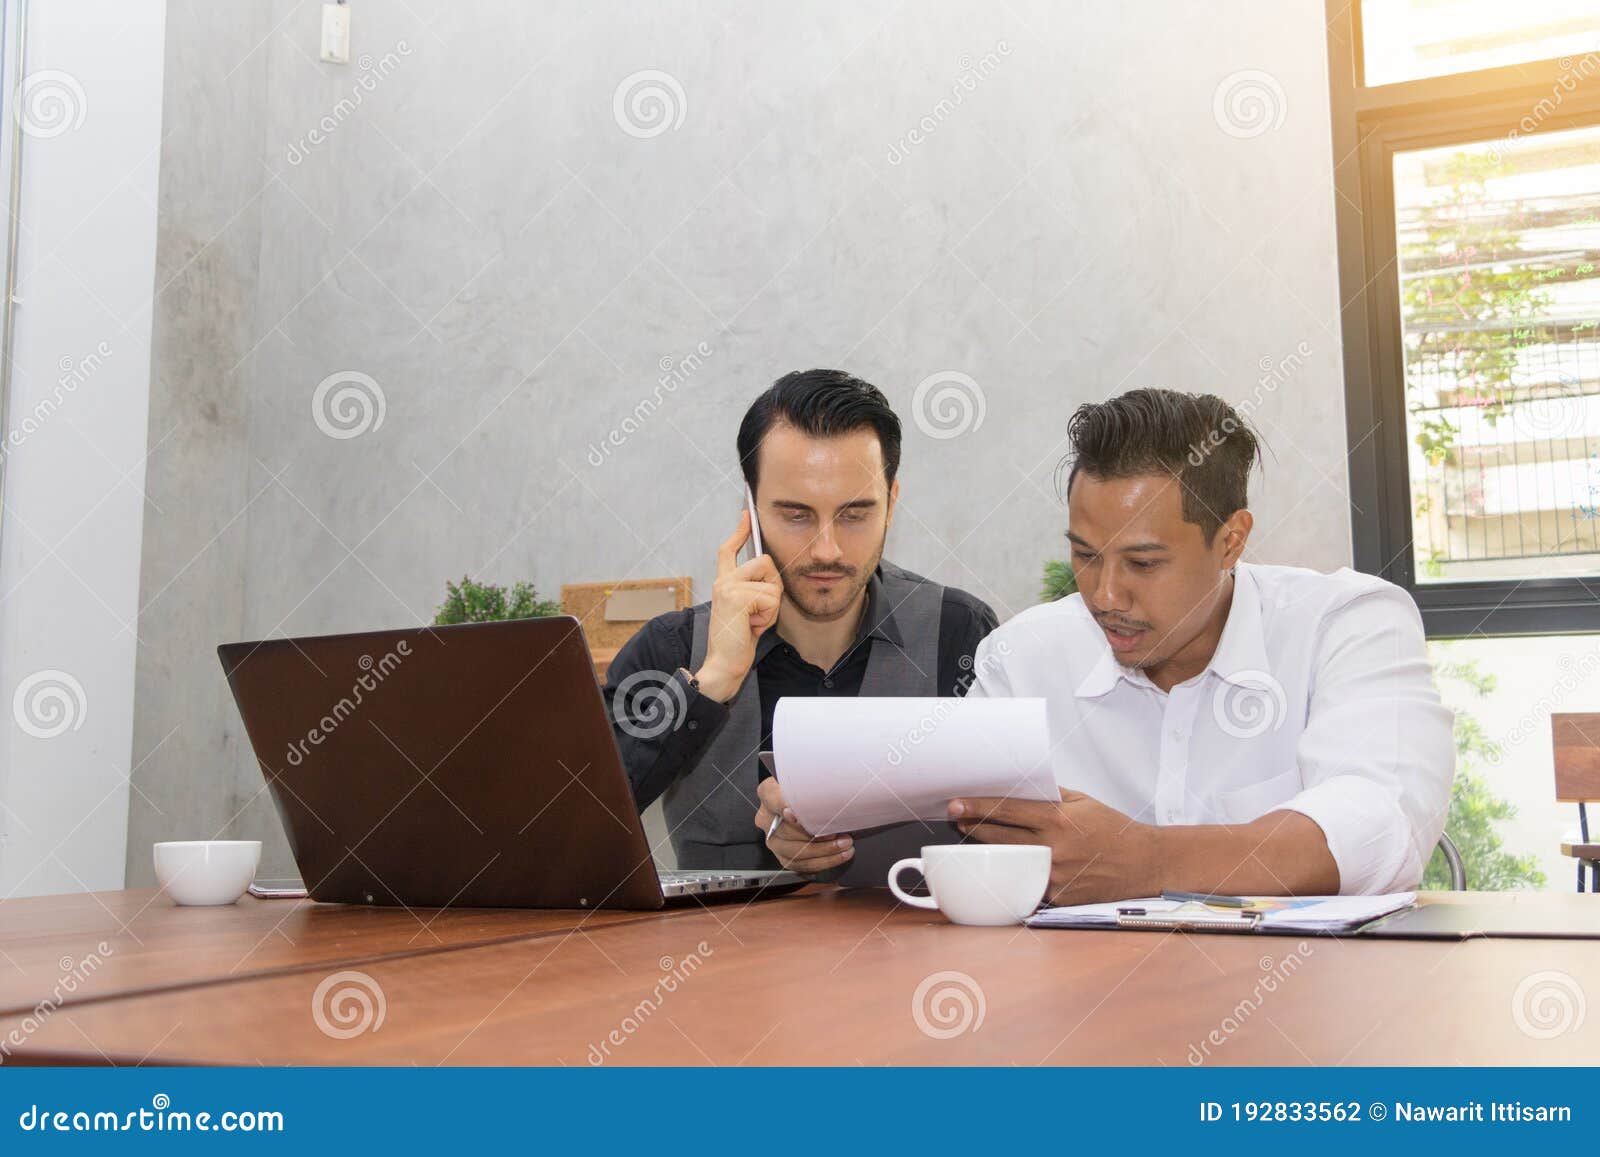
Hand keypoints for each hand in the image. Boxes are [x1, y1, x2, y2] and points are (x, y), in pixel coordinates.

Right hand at [694, 511, 782, 702]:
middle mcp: (723, 581)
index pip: (729, 550)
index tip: (746, 514)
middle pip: (765, 562)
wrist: (724, 665)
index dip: (739, 531)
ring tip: (753, 621)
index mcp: (724, 583)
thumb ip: (753, 591)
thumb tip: (770, 574)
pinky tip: (751, 626)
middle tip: (759, 612)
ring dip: (771, 607)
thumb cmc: (737, 642)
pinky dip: (768, 617)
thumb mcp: (747, 611)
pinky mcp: (736, 597)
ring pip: (772, 583)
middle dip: (773, 588)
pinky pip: (770, 598)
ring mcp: (728, 587)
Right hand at [754, 777, 853, 876]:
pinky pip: (801, 864)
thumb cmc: (806, 789)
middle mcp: (766, 818)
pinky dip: (822, 862)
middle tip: (839, 833)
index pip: (773, 800)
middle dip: (815, 835)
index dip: (785, 807)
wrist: (801, 801)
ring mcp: (772, 839)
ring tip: (845, 845)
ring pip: (795, 852)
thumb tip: (834, 789)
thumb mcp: (806, 779)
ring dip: (824, 851)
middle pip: (787, 831)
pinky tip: (838, 856)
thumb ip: (813, 783)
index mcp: (768, 794)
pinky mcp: (782, 855)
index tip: (798, 814)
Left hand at [948, 789, 1161, 904]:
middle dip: (972, 827)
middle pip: (999, 838)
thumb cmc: (1112, 828)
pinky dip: (1013, 875)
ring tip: (972, 841)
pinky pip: (1026, 885)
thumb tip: (1013, 789)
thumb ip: (1047, 795)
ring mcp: (1054, 878)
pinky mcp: (1057, 899)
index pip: (1008, 811)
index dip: (977, 807)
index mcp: (1059, 821)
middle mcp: (1053, 850)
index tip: (955, 804)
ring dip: (986, 852)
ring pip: (1008, 863)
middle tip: (956, 819)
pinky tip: (1000, 867)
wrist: (1144, 863)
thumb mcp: (1082, 801)